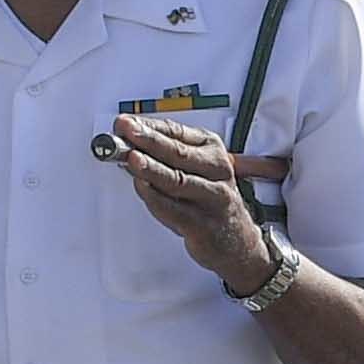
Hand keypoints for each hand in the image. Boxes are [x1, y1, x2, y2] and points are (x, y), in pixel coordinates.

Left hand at [107, 112, 274, 288]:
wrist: (236, 240)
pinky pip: (174, 209)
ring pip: (177, 180)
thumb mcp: (197, 168)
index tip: (126, 122)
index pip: (177, 132)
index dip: (149, 126)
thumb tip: (129, 143)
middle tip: (127, 133)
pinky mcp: (203, 224)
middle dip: (149, 141)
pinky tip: (142, 187)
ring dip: (152, 168)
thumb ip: (167, 156)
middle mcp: (216, 171)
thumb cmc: (211, 199)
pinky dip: (154, 198)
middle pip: (178, 153)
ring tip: (133, 158)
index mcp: (212, 150)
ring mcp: (212, 198)